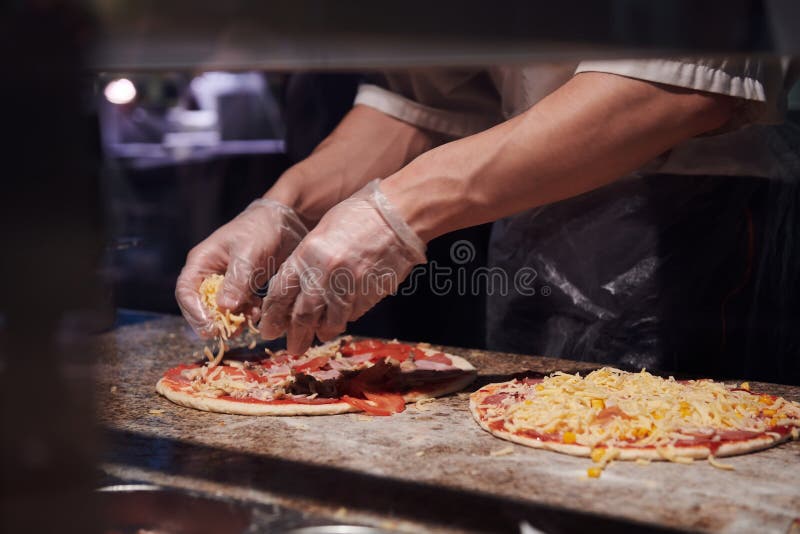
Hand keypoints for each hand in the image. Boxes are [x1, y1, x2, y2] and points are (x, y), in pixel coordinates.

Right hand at [175, 199, 306, 337]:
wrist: (284, 222)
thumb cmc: (261, 230)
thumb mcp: (248, 253)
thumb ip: (237, 280)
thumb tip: (224, 307)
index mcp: (201, 262)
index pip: (186, 291)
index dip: (193, 311)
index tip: (209, 326)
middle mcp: (209, 274)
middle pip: (200, 305)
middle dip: (212, 320)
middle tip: (225, 333)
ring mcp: (226, 282)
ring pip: (220, 309)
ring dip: (231, 320)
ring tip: (246, 323)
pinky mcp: (242, 288)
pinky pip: (238, 307)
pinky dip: (246, 313)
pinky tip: (257, 313)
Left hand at [260, 179, 425, 353]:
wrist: (397, 215)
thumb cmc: (358, 215)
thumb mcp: (322, 232)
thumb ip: (308, 261)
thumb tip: (299, 289)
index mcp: (306, 255)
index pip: (281, 292)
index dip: (273, 314)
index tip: (269, 328)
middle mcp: (324, 274)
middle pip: (303, 315)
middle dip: (295, 336)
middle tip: (291, 349)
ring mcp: (349, 287)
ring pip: (330, 322)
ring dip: (323, 332)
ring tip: (319, 337)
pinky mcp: (370, 295)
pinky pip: (353, 314)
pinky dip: (345, 318)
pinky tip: (343, 317)